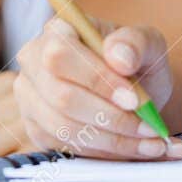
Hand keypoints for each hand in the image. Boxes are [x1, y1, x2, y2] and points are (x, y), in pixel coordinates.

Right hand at [13, 17, 181, 159]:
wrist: (135, 92)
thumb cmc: (136, 62)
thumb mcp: (148, 44)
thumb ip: (137, 42)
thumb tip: (119, 57)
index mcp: (58, 30)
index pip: (62, 54)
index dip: (96, 79)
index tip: (134, 99)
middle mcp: (34, 62)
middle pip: (60, 96)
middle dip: (109, 116)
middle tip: (148, 126)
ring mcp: (30, 98)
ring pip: (64, 127)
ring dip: (112, 139)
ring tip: (151, 141)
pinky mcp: (37, 129)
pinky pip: (67, 146)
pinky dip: (106, 151)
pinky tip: (135, 147)